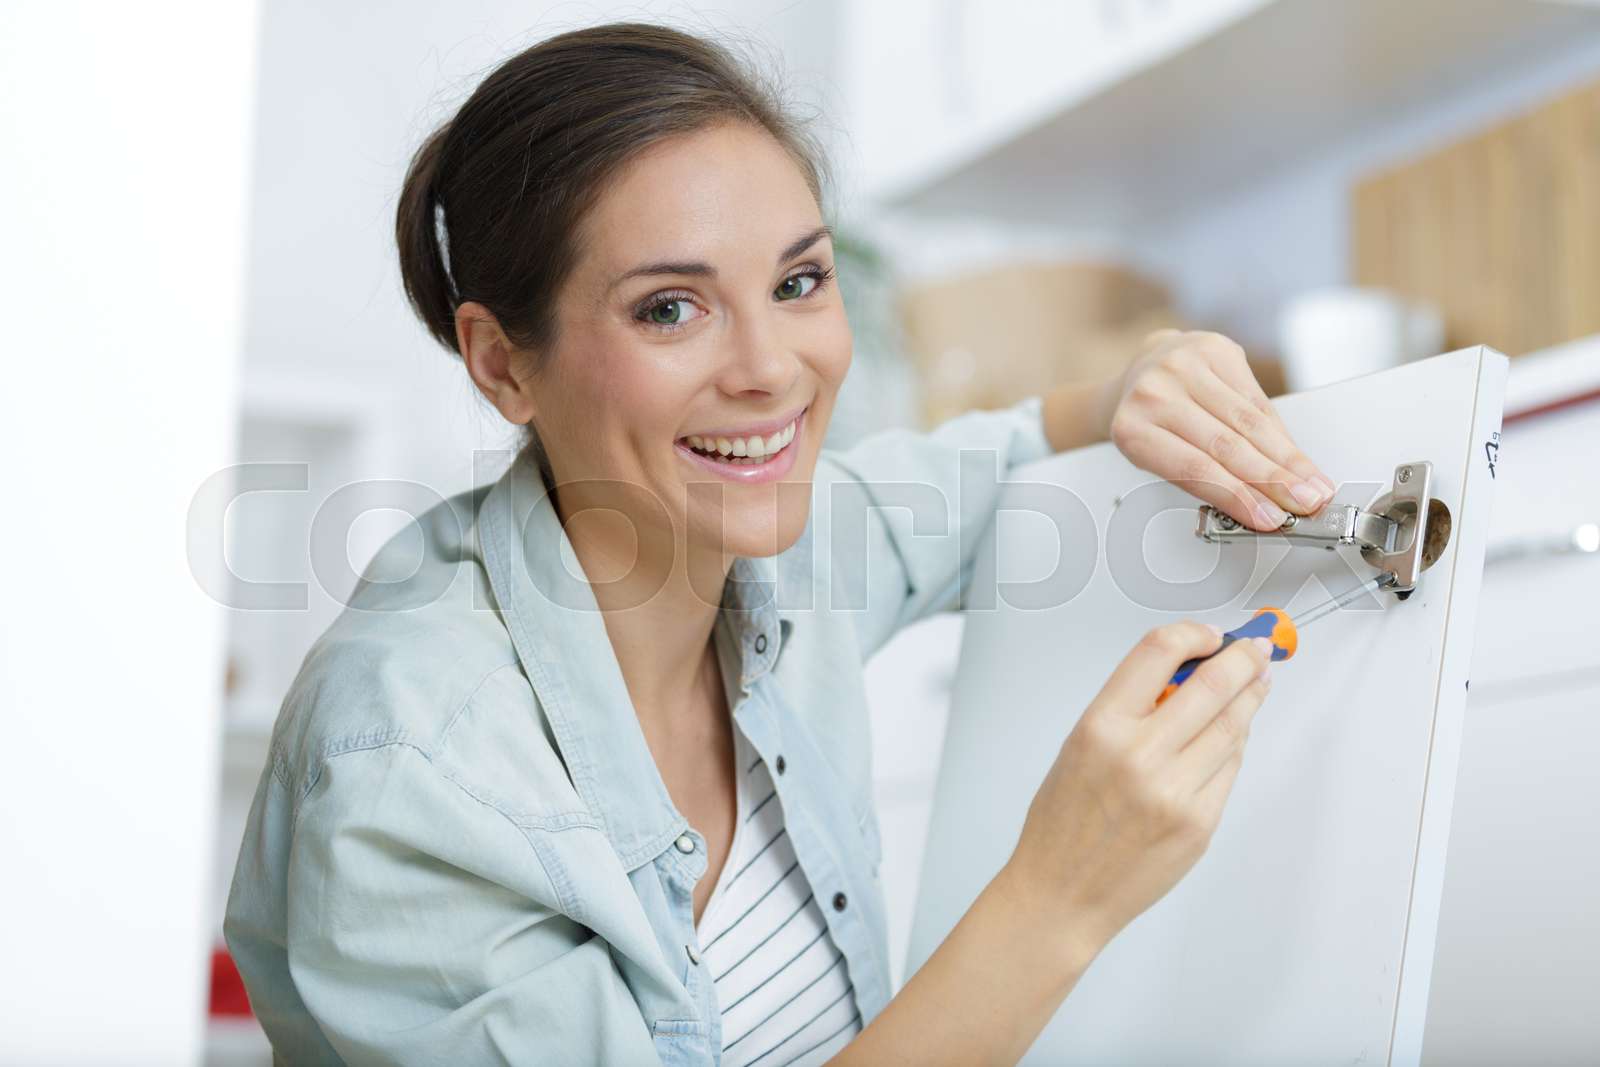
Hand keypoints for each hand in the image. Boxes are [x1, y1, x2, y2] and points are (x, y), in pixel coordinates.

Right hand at [1003, 622, 1273, 955]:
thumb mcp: (1081, 746)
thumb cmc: (1063, 822)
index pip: (1158, 652)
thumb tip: (1189, 675)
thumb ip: (1132, 709)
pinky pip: (1230, 769)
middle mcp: (1139, 755)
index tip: (1210, 634)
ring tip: (1258, 682)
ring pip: (1233, 726)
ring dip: (1251, 697)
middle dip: (1245, 658)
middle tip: (1257, 647)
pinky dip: (1237, 744)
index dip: (1194, 634)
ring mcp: (1175, 792)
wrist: (1062, 892)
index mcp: (1100, 727)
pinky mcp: (1199, 823)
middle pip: (1213, 684)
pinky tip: (1235, 733)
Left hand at [1108, 329, 1334, 531]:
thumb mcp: (1156, 455)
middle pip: (1226, 446)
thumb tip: (1259, 505)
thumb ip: (1200, 478)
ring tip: (1312, 485)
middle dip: (1273, 481)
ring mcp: (1185, 366)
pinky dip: (1280, 433)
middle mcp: (1155, 392)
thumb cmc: (1148, 418)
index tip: (1269, 518)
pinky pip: (1257, 398)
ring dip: (1288, 459)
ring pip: (1248, 422)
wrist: (1143, 369)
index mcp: (1132, 428)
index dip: (1238, 496)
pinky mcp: (1214, 350)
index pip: (1194, 469)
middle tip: (1304, 505)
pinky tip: (1296, 453)